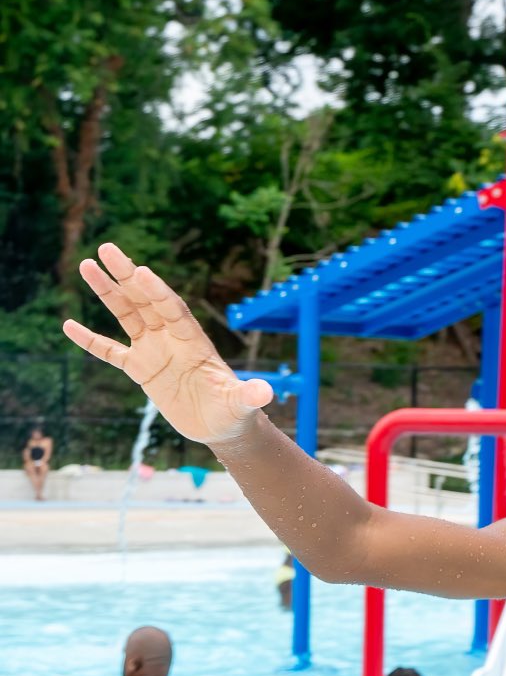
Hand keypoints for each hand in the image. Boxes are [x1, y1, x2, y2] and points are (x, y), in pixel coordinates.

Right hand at [64, 243, 273, 445]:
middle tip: (107, 248)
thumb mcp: (242, 405)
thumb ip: (249, 396)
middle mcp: (171, 340)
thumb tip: (266, 392)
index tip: (141, 272)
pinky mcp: (141, 370)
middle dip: (127, 277)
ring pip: (126, 315)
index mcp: (193, 342)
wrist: (221, 427)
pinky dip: (90, 341)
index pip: (173, 311)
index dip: (158, 292)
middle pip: (146, 301)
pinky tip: (68, 325)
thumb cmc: (235, 413)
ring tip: (87, 266)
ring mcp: (154, 352)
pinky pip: (110, 351)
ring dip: (108, 292)